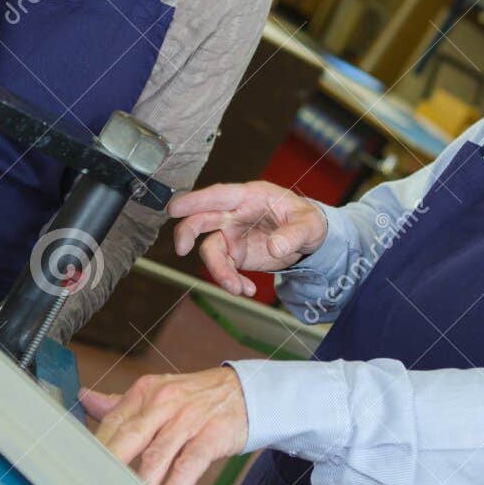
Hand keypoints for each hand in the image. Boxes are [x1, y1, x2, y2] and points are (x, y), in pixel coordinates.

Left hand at [79, 369, 248, 484]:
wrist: (246, 392)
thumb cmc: (195, 398)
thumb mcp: (158, 393)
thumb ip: (120, 403)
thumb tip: (83, 398)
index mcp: (145, 392)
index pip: (112, 422)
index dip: (93, 451)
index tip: (78, 475)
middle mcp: (164, 403)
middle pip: (128, 438)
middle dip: (107, 467)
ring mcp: (188, 420)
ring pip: (156, 457)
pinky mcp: (210, 437)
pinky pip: (187, 467)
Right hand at [167, 180, 328, 296]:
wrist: (309, 241)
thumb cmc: (307, 221)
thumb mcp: (309, 224)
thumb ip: (294, 234)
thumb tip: (275, 247)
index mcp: (251, 197)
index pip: (219, 195)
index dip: (195, 200)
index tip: (174, 209)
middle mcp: (235, 214)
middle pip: (202, 219)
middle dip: (187, 232)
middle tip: (181, 250)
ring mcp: (232, 234)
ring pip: (211, 251)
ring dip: (219, 272)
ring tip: (238, 289)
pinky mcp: (235, 254)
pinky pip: (224, 268)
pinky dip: (231, 281)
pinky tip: (247, 289)